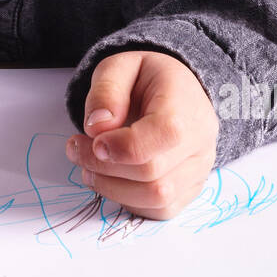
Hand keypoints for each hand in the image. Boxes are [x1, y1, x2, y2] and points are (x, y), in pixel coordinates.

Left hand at [65, 50, 217, 219]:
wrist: (177, 91)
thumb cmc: (148, 79)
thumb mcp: (121, 66)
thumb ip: (107, 91)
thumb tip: (98, 128)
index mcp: (186, 106)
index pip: (164, 134)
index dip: (122, 146)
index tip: (92, 141)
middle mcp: (200, 142)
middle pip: (154, 173)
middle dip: (105, 168)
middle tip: (76, 150)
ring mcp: (199, 169)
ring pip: (158, 198)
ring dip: (113, 189)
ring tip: (89, 168)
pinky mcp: (190, 189)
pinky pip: (161, 210)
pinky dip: (129, 201)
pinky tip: (111, 180)